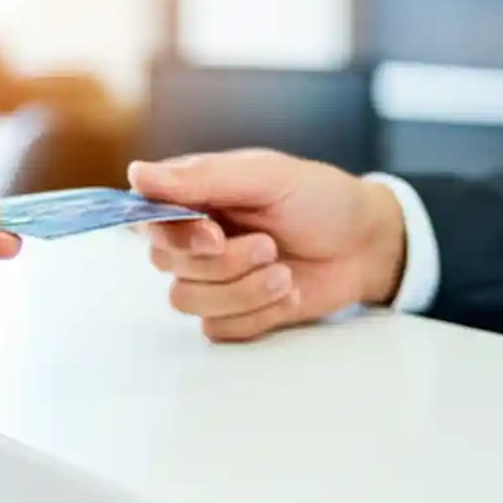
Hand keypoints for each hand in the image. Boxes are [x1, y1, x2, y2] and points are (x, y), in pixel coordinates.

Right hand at [129, 150, 405, 341]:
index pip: (146, 218)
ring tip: (285, 273)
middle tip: (269, 246)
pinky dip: (258, 315)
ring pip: (187, 301)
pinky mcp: (232, 314)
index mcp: (194, 196)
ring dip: (243, 291)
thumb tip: (135, 174)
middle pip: (165, 264)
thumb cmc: (320, 199)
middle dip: (223, 263)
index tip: (214, 236)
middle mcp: (194, 237)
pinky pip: (217, 328)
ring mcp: (211, 279)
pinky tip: (289, 294)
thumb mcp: (266, 177)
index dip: (174, 234)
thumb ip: (202, 178)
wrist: (367, 246)